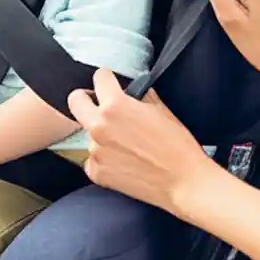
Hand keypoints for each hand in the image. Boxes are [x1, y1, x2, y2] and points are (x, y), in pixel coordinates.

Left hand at [68, 69, 217, 214]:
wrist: (184, 182)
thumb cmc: (177, 147)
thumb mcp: (161, 110)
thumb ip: (140, 96)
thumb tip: (132, 92)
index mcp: (115, 106)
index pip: (99, 77)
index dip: (107, 78)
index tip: (110, 82)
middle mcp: (99, 127)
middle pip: (75, 101)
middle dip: (86, 98)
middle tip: (100, 104)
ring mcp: (95, 151)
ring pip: (88, 133)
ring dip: (101, 134)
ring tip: (126, 144)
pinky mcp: (96, 173)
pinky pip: (91, 158)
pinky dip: (104, 158)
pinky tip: (123, 161)